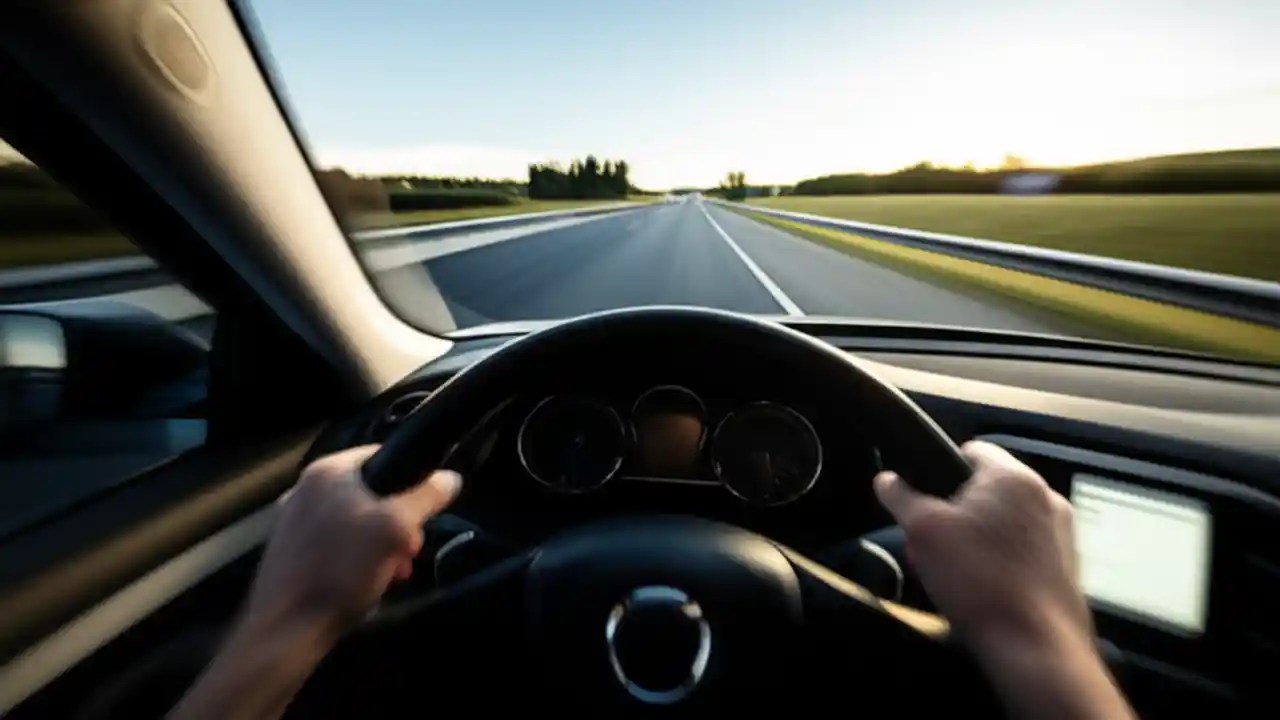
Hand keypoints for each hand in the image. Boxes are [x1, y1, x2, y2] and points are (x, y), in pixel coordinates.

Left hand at [244, 444, 461, 636]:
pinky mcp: (290, 551)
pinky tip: (365, 583)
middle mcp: (305, 487)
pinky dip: (356, 558)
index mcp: (327, 471)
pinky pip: (337, 544)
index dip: (414, 480)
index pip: (384, 455)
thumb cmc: (342, 570)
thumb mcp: (395, 529)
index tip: (427, 512)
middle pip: (372, 493)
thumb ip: (425, 498)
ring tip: (391, 571)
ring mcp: (293, 520)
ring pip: (356, 521)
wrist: (286, 628)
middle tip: (409, 549)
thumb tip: (450, 478)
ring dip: (381, 544)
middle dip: (398, 521)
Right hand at [874, 441, 1134, 719]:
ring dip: (979, 537)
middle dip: (957, 512)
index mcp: (1013, 476)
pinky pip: (1024, 550)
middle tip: (934, 544)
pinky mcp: (1067, 565)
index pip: (968, 450)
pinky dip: (1003, 561)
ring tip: (958, 571)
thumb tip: (886, 478)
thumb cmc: (978, 580)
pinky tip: (986, 589)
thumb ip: (900, 497)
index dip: (937, 472)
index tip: (922, 504)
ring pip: (1005, 522)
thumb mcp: (923, 532)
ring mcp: (1063, 532)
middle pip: (986, 490)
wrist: (1035, 647)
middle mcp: (1046, 495)